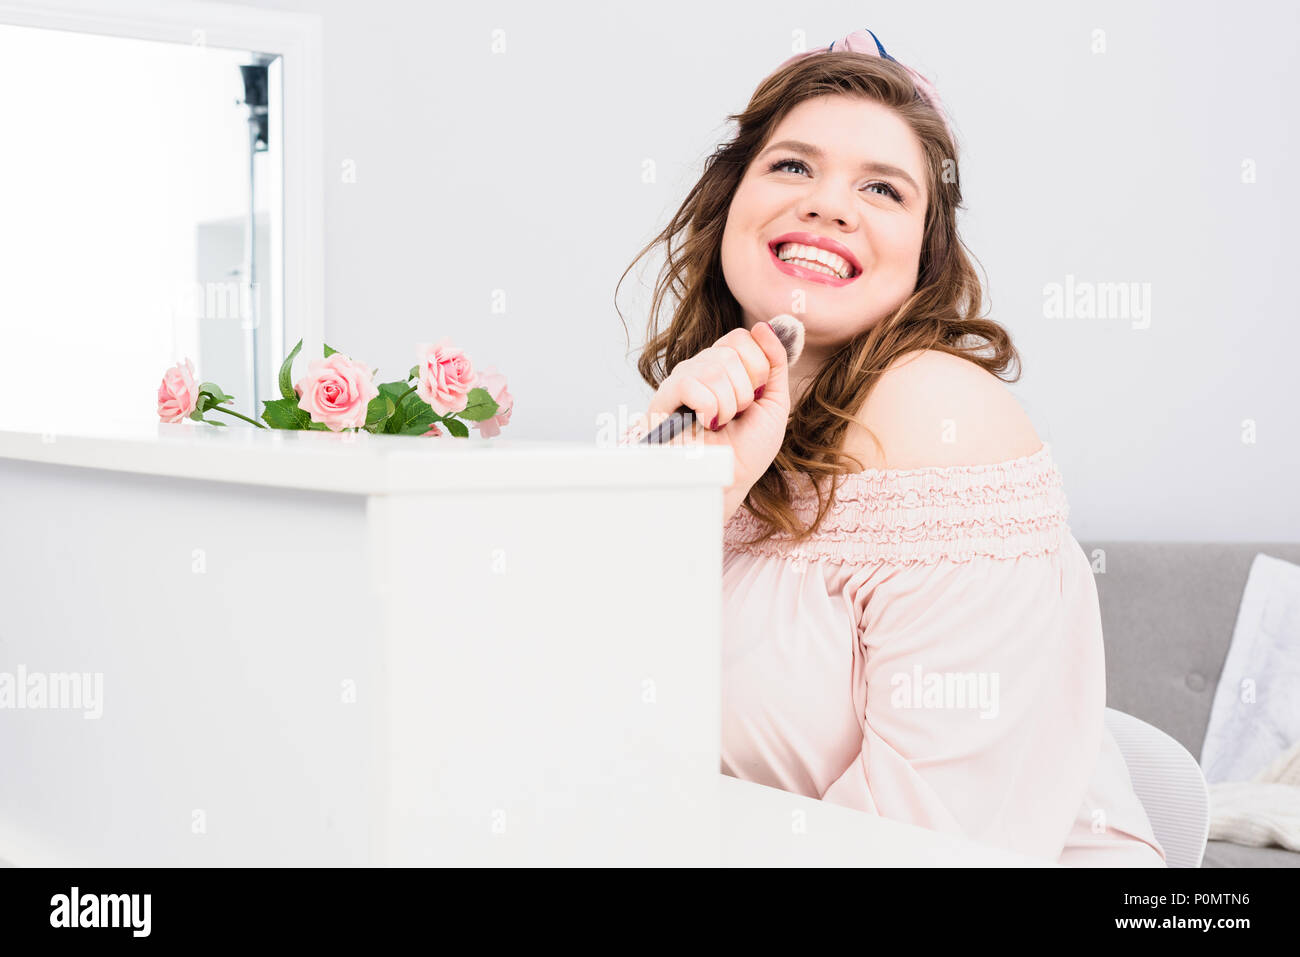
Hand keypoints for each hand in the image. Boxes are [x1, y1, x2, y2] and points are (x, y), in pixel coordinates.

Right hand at [642, 321, 791, 500]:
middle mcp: (701, 366)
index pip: (743, 337)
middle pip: (731, 352)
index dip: (758, 366)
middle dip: (745, 391)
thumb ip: (776, 363)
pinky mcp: (664, 398)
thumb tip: (765, 326)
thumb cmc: (749, 448)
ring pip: (715, 369)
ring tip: (720, 424)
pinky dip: (708, 409)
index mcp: (726, 365)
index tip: (756, 396)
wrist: (729, 480)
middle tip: (736, 415)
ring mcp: (682, 380)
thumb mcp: (774, 402)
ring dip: (728, 406)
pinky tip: (704, 424)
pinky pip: (692, 384)